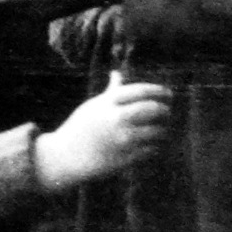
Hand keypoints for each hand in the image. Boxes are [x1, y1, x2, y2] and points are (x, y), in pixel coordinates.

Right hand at [35, 70, 171, 191]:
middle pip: (153, 109)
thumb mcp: (92, 106)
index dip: (160, 91)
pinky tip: (152, 145)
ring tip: (162, 130)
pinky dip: (155, 146)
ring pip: (156, 131)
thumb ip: (110, 91)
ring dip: (163, 130)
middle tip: (167, 113)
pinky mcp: (124, 158)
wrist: (64, 158)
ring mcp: (120, 140)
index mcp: (108, 103)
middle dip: (165, 110)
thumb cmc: (79, 128)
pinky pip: (150, 150)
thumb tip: (117, 73)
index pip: (142, 91)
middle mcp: (115, 119)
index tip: (168, 94)